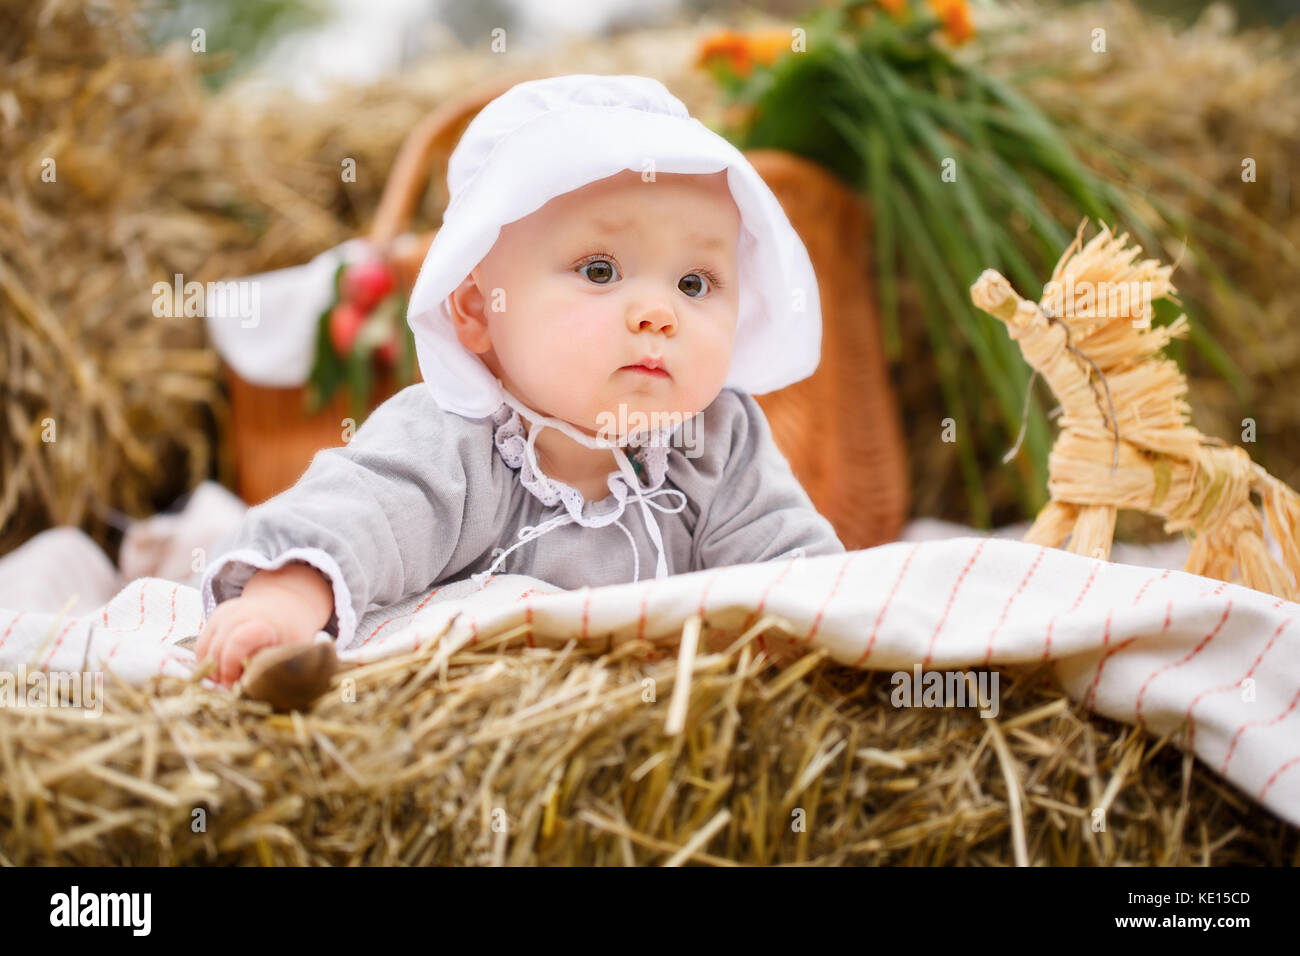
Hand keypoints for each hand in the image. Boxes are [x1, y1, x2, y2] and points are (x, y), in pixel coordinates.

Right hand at [195, 562, 335, 686]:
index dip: (231, 668)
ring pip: (203, 648)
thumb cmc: (292, 632)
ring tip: (226, 683)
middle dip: (220, 674)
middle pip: (217, 648)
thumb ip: (279, 668)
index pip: (237, 643)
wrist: (286, 603)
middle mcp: (239, 614)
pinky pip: (202, 645)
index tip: (234, 687)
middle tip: (229, 691)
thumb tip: (259, 691)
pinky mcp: (215, 617)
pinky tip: (221, 672)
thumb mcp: (296, 650)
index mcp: (262, 622)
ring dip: (210, 670)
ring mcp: (224, 613)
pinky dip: (207, 662)